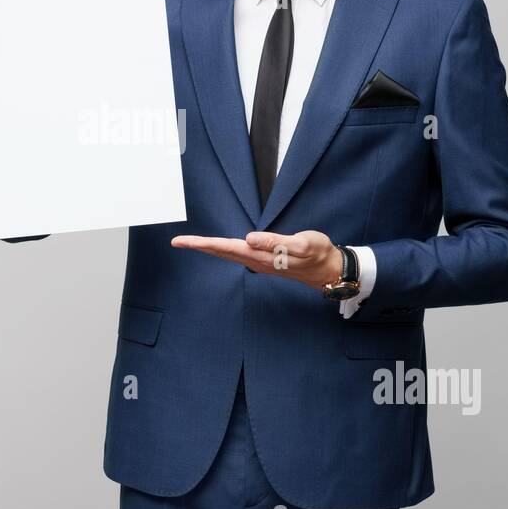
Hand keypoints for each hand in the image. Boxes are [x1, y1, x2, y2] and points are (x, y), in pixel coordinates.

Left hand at [170, 230, 341, 290]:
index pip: (227, 247)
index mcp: (262, 256)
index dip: (204, 244)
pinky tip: (219, 248)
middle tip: (177, 242)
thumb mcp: (302, 245)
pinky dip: (223, 250)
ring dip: (209, 248)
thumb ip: (276, 242)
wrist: (330, 270)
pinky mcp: (266, 261)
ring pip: (228, 254)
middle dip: (199, 246)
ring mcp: (260, 263)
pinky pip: (238, 255)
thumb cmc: (318, 254)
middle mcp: (257, 261)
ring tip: (192, 243)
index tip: (184, 242)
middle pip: (222, 253)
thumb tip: (249, 239)